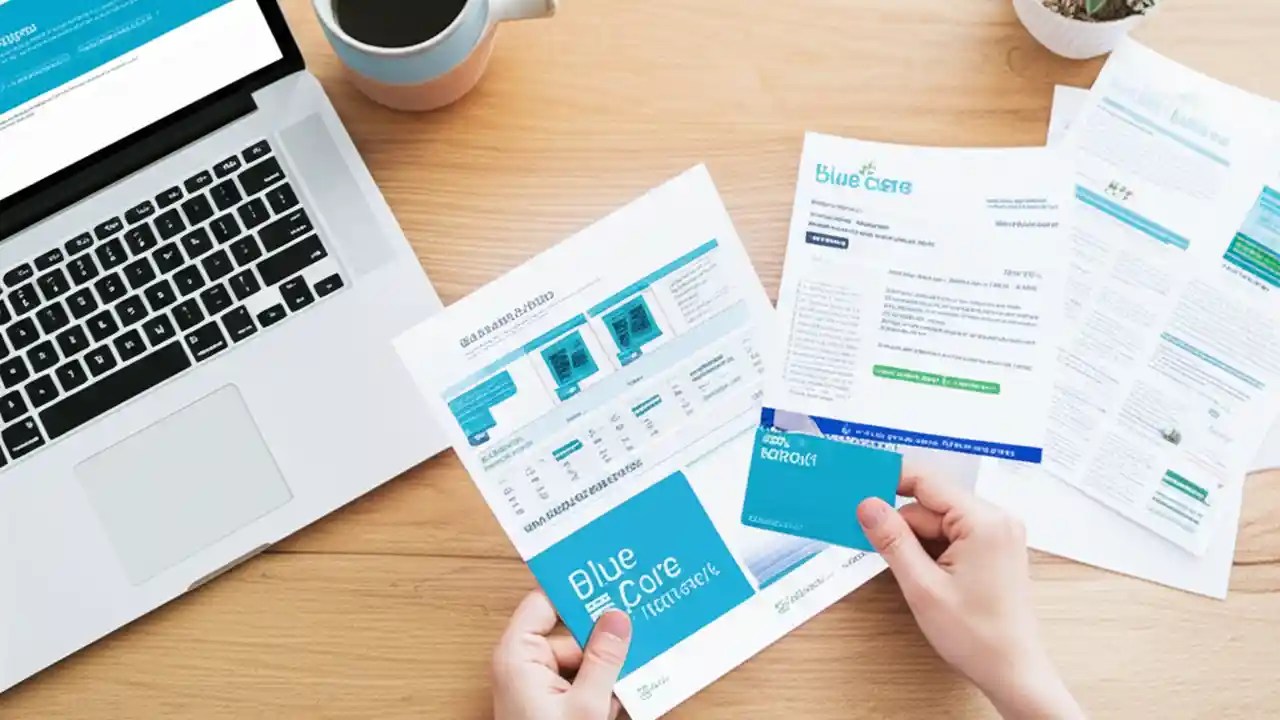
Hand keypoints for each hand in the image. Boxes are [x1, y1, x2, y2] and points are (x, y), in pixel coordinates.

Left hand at [492, 591, 632, 719]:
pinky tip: (620, 700)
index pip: (544, 602)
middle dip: (604, 642)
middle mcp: (522, 665)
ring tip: (637, 675)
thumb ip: (603, 660)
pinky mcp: (546, 701)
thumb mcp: (585, 706)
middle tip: (640, 634)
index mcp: (518, 655)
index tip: (609, 580)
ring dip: (606, 671)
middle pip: (571, 634)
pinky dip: (599, 689)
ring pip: (580, 660)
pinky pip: (578, 681)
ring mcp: (535, 684)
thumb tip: (617, 618)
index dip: (576, 591)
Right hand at [857, 474, 1083, 719]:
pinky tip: (926, 576)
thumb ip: (892, 540)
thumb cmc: (976, 635)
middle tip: (875, 548)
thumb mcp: (922, 586)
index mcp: (983, 521)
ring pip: (939, 521)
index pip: (926, 481)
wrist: (1014, 672)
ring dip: (917, 541)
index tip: (857, 486)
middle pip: (931, 504)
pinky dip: (932, 549)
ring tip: (913, 577)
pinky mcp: (995, 549)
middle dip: (902, 525)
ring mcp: (998, 534)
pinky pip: (953, 535)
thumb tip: (866, 504)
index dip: (888, 480)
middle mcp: (997, 519)